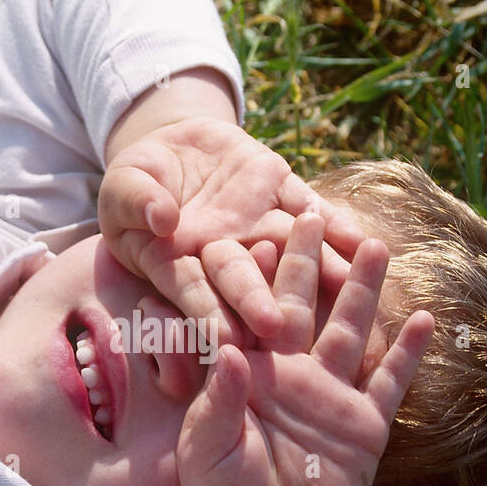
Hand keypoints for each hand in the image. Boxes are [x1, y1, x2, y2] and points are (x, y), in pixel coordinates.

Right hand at [99, 116, 368, 347]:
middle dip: (260, 302)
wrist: (172, 146)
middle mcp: (223, 253)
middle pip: (244, 280)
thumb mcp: (124, 186)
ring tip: (343, 288)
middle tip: (277, 328)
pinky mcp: (279, 189)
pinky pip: (310, 207)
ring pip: (288, 252)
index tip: (222, 340)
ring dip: (315, 271)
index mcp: (177, 263)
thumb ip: (140, 201)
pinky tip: (362, 242)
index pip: (192, 292)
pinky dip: (336, 224)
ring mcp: (256, 224)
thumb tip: (162, 219)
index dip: (207, 315)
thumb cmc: (135, 180)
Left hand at [176, 211, 434, 485]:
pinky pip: (389, 382)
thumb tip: (231, 349)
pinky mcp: (364, 425)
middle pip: (301, 304)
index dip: (253, 274)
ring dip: (362, 290)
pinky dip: (407, 353)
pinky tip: (424, 316)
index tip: (257, 230)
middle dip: (306, 260)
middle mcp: (291, 374)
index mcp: (247, 374)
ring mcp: (330, 395)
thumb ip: (220, 399)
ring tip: (374, 246)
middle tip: (312, 212)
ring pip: (350, 329)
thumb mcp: (207, 449)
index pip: (248, 312)